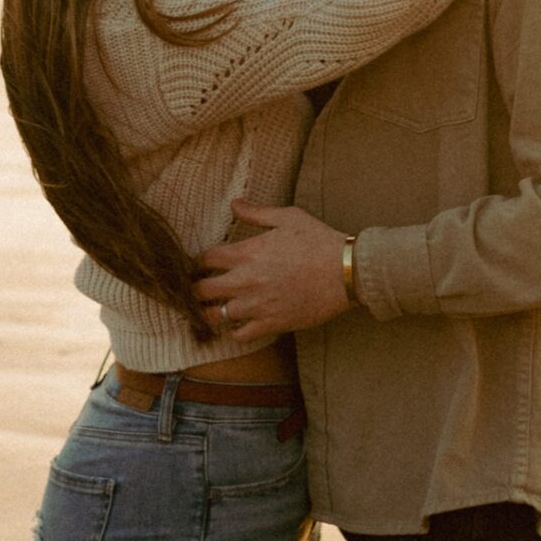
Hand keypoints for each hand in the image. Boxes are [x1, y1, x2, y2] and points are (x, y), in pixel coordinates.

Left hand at [195, 203, 352, 341]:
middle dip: (195, 290)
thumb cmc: (319, 241)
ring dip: (209, 313)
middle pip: (201, 291)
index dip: (197, 263)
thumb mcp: (288, 217)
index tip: (200, 266)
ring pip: (215, 316)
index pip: (204, 259)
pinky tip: (236, 325)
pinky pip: (239, 335)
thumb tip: (235, 204)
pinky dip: (233, 332)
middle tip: (197, 291)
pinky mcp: (271, 324)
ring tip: (211, 310)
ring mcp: (257, 305)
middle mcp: (245, 281)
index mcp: (246, 253)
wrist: (345, 272)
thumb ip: (257, 212)